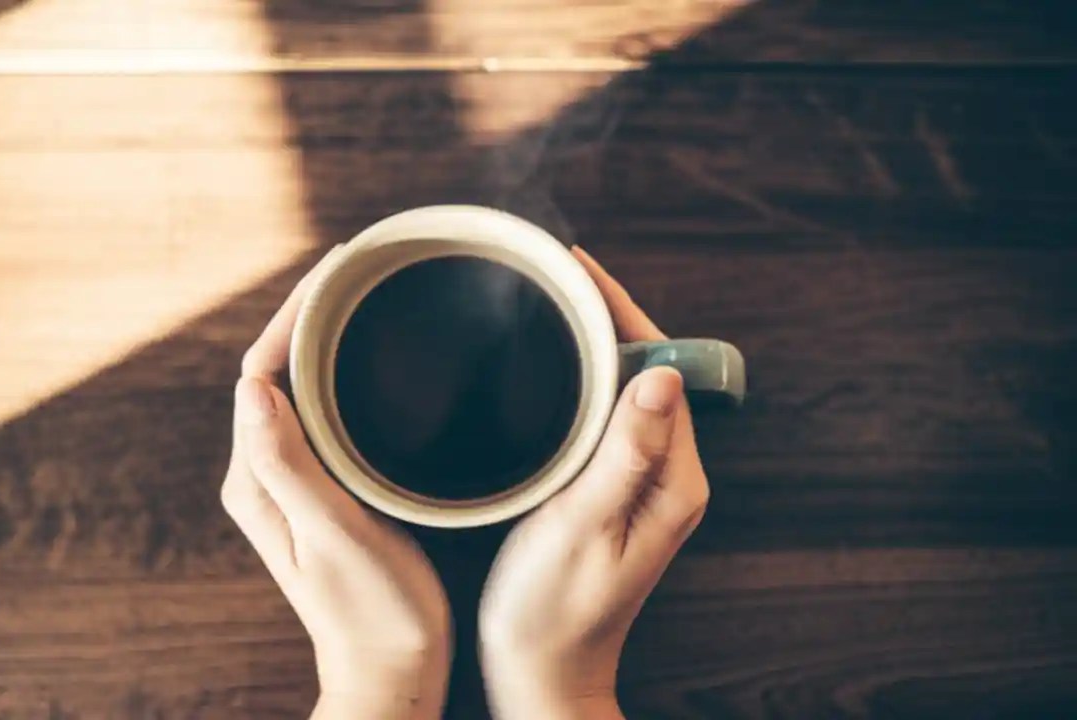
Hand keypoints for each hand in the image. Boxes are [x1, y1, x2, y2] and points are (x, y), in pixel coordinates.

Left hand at [221, 248, 451, 719]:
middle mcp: (266, 474)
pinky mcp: (325, 490)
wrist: (392, 673)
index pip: (260, 374)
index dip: (292, 315)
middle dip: (310, 314)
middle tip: (360, 266)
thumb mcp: (334, 536)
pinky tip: (378, 359)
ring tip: (369, 294)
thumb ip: (291, 465)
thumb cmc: (375, 613)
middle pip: (276, 372)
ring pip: (301, 390)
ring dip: (327, 339)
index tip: (336, 270)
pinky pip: (325, 414)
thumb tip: (253, 385)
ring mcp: (294, 482)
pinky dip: (345, 375)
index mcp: (258, 479)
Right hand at [478, 246, 710, 719]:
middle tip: (554, 273)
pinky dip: (582, 384)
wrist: (541, 673)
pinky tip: (550, 369)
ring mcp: (644, 485)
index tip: (577, 267)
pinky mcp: (616, 494)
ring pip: (627, 392)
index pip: (660, 367)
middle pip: (648, 372)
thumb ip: (623, 451)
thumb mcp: (581, 525)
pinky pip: (608, 420)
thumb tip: (663, 374)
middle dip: (607, 318)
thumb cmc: (551, 610)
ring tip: (550, 303)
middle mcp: (671, 477)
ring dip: (594, 347)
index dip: (621, 311)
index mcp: (676, 481)